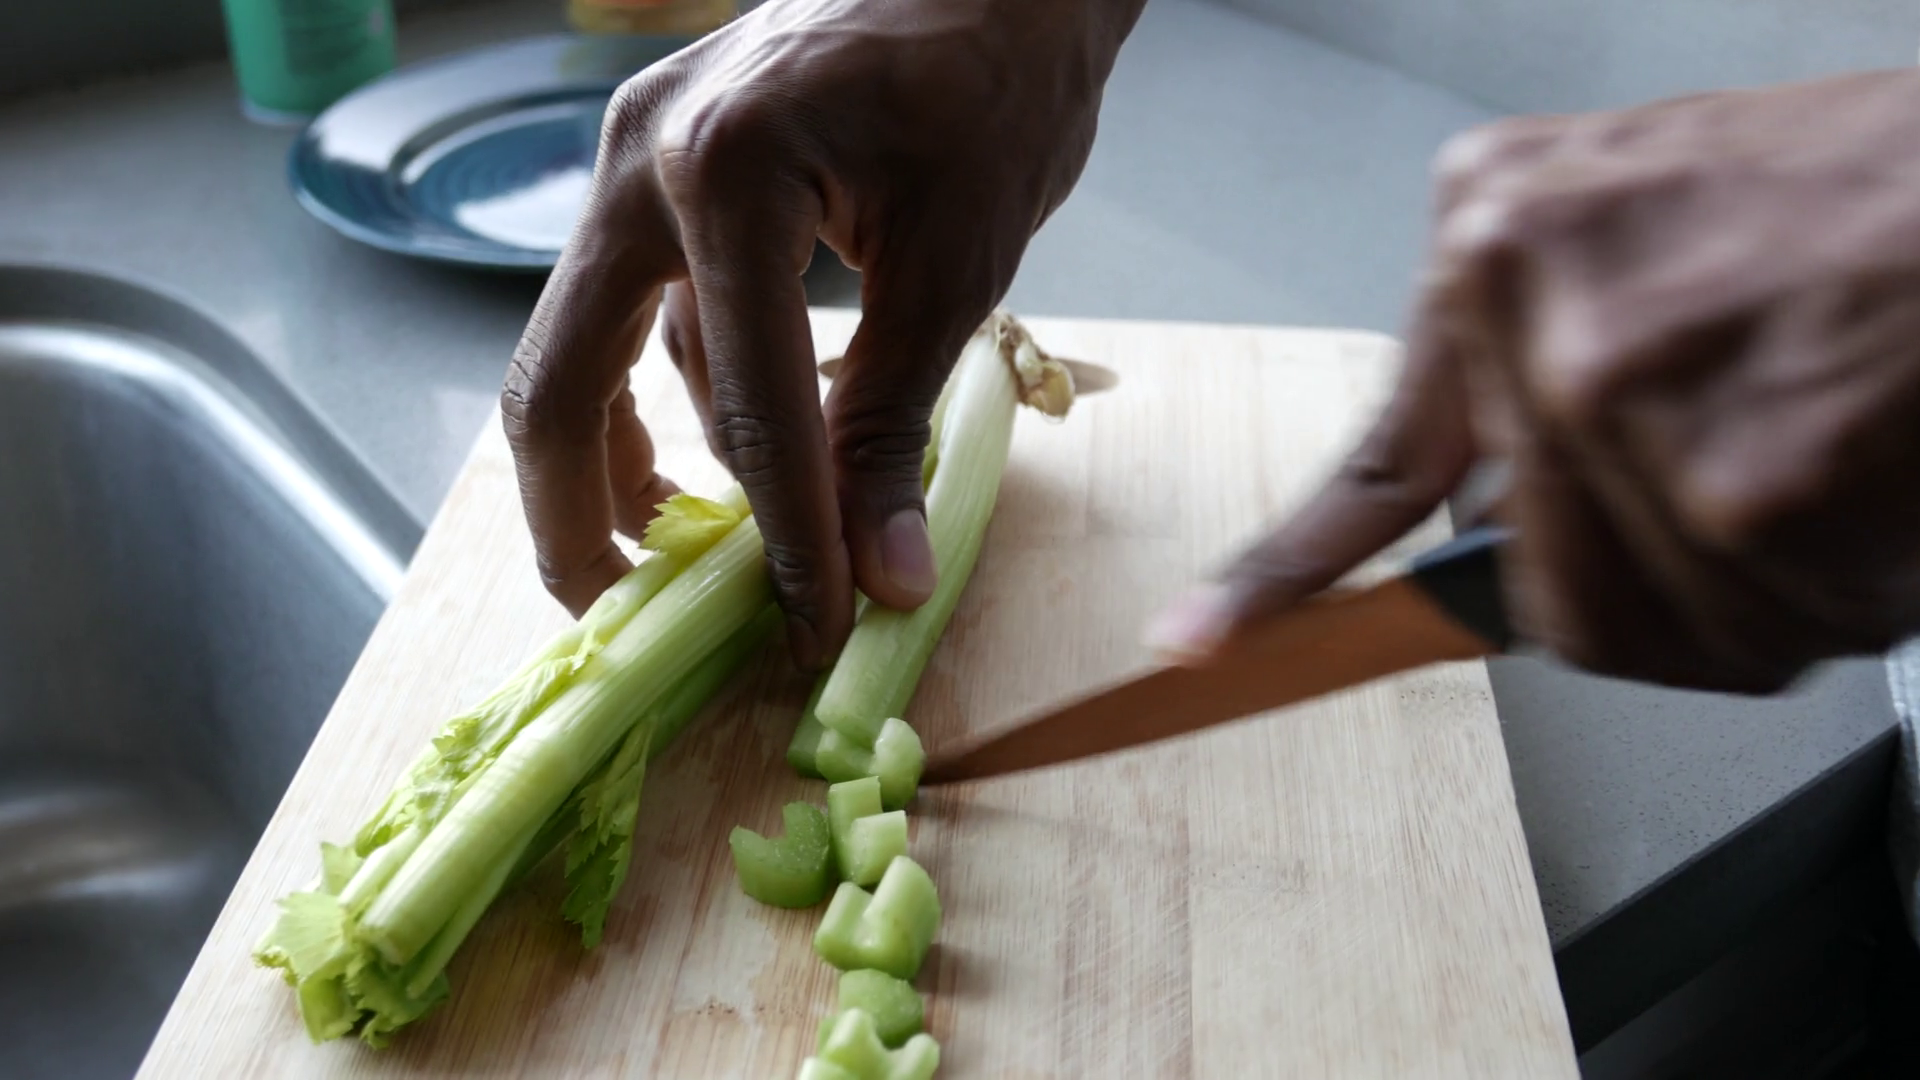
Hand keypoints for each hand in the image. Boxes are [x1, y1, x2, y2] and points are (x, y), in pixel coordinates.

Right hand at [504, 0, 1144, 667]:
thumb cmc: (998, 78)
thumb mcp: (956, 267)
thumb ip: (894, 427)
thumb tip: (883, 578)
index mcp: (726, 176)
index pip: (744, 410)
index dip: (783, 541)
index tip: (810, 627)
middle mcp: (643, 161)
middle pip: (558, 379)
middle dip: (579, 520)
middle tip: (621, 616)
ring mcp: (638, 154)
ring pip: (584, 343)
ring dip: (621, 458)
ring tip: (682, 556)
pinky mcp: (665, 162)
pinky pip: (647, 301)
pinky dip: (681, 389)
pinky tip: (738, 451)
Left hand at [1149, 71, 1919, 691]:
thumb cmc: (1874, 198)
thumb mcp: (1651, 225)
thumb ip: (1547, 366)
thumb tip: (1501, 526)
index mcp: (1497, 238)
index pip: (1376, 462)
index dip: (1287, 575)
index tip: (1203, 644)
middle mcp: (1537, 311)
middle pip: (1551, 593)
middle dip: (1668, 584)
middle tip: (1768, 491)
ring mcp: (1627, 402)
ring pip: (1666, 628)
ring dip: (1775, 589)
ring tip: (1839, 454)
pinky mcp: (1743, 488)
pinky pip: (1777, 631)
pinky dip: (1856, 586)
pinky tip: (1883, 474)